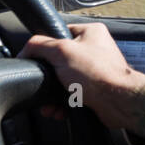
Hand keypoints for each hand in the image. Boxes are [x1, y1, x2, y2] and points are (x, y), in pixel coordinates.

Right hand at [22, 22, 144, 133]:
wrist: (118, 102)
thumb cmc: (98, 74)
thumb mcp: (62, 52)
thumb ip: (40, 46)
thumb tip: (26, 49)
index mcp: (90, 33)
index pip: (59, 34)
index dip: (45, 47)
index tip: (36, 59)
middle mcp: (94, 50)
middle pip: (59, 61)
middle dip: (48, 79)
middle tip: (41, 86)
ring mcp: (95, 71)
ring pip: (64, 81)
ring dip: (52, 95)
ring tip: (48, 105)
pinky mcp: (94, 89)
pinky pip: (71, 95)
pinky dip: (62, 103)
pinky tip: (58, 111)